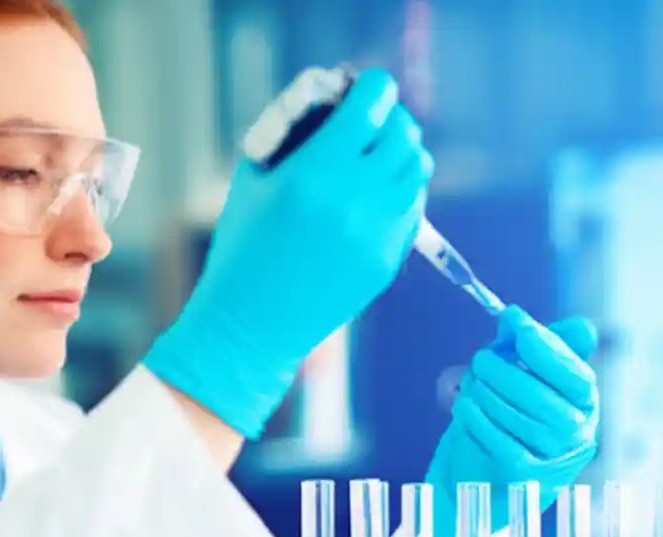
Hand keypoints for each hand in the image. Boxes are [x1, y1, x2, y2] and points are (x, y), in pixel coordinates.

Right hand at [144, 68, 432, 436]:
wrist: (251, 322)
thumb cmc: (244, 241)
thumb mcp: (255, 173)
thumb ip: (295, 126)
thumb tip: (335, 91)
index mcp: (317, 170)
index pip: (374, 103)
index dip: (371, 89)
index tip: (362, 91)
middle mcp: (356, 198)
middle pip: (404, 131)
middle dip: (388, 117)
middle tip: (369, 123)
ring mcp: (378, 232)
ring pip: (418, 166)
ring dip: (400, 152)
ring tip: (374, 158)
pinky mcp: (389, 259)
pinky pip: (414, 206)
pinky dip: (401, 189)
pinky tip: (374, 195)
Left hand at [426, 306, 599, 536]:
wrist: (490, 475)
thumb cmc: (515, 416)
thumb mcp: (528, 377)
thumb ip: (528, 346)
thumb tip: (515, 317)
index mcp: (585, 404)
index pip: (573, 374)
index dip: (543, 345)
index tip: (515, 322)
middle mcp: (575, 433)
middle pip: (534, 391)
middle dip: (499, 368)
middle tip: (481, 359)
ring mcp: (549, 457)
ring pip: (506, 410)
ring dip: (480, 390)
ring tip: (472, 386)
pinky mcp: (519, 475)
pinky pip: (489, 432)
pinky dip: (471, 414)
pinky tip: (465, 405)